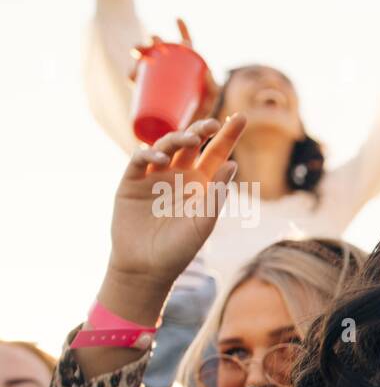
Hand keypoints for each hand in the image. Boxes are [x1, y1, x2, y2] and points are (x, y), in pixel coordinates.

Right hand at [106, 115, 245, 295]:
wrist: (146, 269)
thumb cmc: (179, 249)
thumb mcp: (203, 223)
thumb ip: (217, 195)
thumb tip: (232, 164)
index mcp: (201, 184)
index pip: (217, 154)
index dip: (228, 135)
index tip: (241, 117)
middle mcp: (179, 176)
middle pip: (191, 144)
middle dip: (201, 130)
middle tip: (211, 124)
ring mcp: (154, 177)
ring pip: (166, 146)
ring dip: (178, 138)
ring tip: (191, 139)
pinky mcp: (131, 182)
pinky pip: (139, 160)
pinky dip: (148, 153)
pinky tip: (160, 157)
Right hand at [132, 19, 221, 121]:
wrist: (183, 140)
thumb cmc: (199, 118)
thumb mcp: (208, 100)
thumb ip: (212, 87)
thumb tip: (209, 73)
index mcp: (188, 69)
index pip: (186, 46)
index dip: (183, 31)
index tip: (178, 19)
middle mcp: (170, 72)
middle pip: (161, 50)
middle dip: (154, 41)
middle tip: (154, 41)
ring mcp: (157, 81)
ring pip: (146, 61)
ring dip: (141, 52)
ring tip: (139, 55)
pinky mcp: (146, 93)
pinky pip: (138, 80)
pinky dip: (134, 75)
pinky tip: (133, 74)